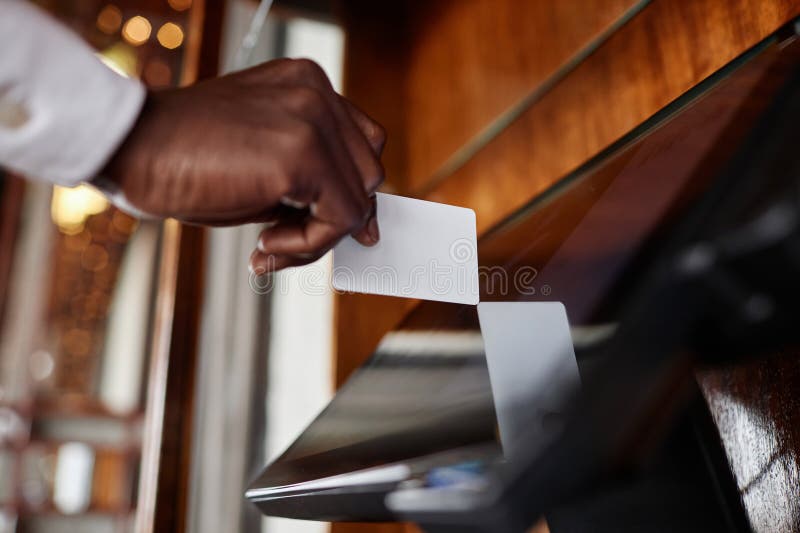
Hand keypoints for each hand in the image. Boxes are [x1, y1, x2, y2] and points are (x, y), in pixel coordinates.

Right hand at [101, 58, 385, 271]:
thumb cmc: (183, 156)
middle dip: (334, 216)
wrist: (128, 147)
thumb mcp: (261, 158)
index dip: (349, 190)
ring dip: (319, 236)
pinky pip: (339, 219)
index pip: (362, 145)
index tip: (321, 225)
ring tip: (269, 244)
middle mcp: (317, 93)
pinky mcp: (302, 154)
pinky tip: (265, 247)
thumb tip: (359, 225)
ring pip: (359, 199)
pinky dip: (309, 246)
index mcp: (308, 84)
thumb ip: (310, 177)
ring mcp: (313, 119)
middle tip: (283, 239)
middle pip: (369, 172)